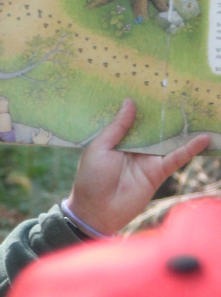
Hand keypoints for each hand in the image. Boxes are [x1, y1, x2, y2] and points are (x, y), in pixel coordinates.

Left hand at [68, 100, 210, 234]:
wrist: (96, 212)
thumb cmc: (90, 180)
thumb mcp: (99, 149)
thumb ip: (116, 127)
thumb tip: (129, 101)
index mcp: (118, 140)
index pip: (135, 119)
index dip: (144, 105)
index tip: (156, 84)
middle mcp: (135, 148)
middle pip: (155, 127)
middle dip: (167, 111)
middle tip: (184, 90)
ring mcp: (148, 159)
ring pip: (169, 140)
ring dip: (184, 128)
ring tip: (201, 109)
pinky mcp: (158, 172)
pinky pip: (177, 158)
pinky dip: (191, 149)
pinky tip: (204, 138)